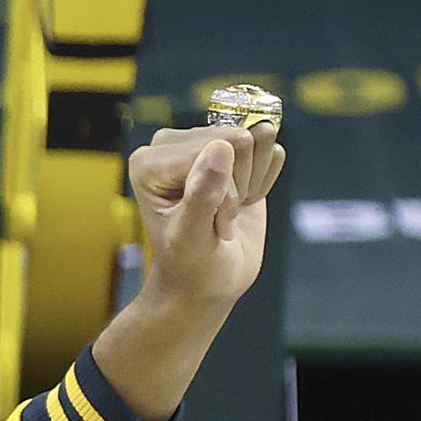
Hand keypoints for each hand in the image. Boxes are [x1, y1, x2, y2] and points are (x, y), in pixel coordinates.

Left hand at [129, 123, 287, 312]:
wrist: (206, 281)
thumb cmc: (191, 266)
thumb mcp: (193, 238)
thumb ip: (202, 195)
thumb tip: (220, 148)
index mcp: (150, 161)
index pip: (215, 148)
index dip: (225, 193)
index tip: (209, 224)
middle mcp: (172, 144)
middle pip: (239, 139)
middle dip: (237, 187)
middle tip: (218, 218)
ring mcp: (203, 142)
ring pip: (259, 138)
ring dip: (250, 182)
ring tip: (227, 210)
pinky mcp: (232, 149)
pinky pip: (271, 149)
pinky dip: (262, 181)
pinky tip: (241, 202)